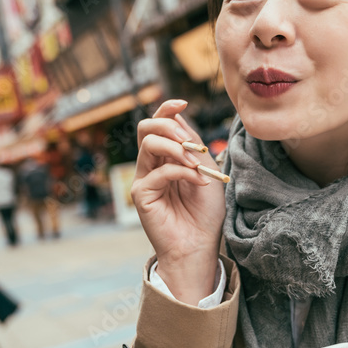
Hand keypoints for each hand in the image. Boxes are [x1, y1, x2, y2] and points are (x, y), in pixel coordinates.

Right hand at [131, 99, 225, 304]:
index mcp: (166, 156)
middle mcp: (150, 164)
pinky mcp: (142, 195)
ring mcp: (144, 179)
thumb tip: (180, 118)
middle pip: (146, 127)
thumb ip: (192, 145)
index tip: (183, 102)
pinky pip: (159, 172)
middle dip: (169, 125)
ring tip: (196, 165)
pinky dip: (182, 172)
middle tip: (189, 140)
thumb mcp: (205, 170)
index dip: (167, 109)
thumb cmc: (204, 212)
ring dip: (177, 148)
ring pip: (149, 144)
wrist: (200, 245)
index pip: (158, 123)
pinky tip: (199, 181)